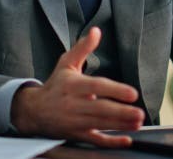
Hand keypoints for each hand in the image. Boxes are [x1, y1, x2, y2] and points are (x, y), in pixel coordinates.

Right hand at [11, 27, 144, 146]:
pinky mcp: (76, 134)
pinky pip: (95, 140)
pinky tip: (125, 140)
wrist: (33, 110)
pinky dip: (111, 142)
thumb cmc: (55, 85)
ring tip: (138, 123)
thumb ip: (83, 47)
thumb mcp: (66, 63)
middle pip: (100, 109)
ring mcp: (75, 121)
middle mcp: (73, 104)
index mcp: (73, 85)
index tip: (132, 93)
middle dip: (121, 112)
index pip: (96, 87)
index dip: (115, 90)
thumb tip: (96, 31)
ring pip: (100, 125)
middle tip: (139, 113)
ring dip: (121, 125)